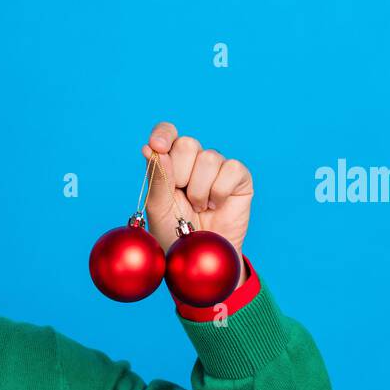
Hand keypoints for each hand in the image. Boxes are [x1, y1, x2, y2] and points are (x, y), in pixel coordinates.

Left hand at [140, 122, 252, 287]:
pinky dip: (219, 191)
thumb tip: (150, 148)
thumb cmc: (175, 232)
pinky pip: (231, 169)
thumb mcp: (158, 206)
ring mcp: (217, 168)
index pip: (167, 133)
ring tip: (199, 208)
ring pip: (209, 158)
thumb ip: (156, 177)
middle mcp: (194, 160)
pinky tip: (215, 205)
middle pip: (187, 144)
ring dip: (199, 190)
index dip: (164, 135)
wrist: (200, 256)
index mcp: (170, 162)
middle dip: (180, 174)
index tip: (158, 146)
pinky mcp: (239, 178)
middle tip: (182, 197)